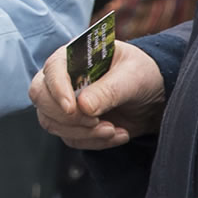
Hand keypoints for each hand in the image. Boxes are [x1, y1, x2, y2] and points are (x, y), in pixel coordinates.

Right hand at [31, 38, 165, 148]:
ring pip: (51, 122)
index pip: (51, 70)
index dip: (57, 90)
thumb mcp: (133, 77)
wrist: (156, 97)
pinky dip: (95, 142)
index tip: (72, 109)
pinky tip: (120, 133)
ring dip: (83, 132)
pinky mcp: (73, 124)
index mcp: (73, 56)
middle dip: (68, 117)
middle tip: (97, 122)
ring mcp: (64, 102)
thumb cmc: (143, 75)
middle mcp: (62, 78)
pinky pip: (71, 138)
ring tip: (114, 130)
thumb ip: (108, 90)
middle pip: (41, 98)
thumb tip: (82, 106)